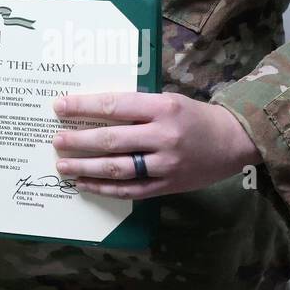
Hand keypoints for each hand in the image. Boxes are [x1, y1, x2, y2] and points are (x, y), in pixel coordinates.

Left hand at [51, 92, 260, 198]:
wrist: (233, 141)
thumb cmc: (193, 116)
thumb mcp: (166, 100)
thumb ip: (136, 107)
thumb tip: (92, 110)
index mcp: (162, 107)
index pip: (114, 106)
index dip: (83, 107)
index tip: (59, 106)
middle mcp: (163, 136)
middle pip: (112, 140)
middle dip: (79, 141)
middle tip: (56, 140)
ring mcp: (166, 164)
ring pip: (118, 168)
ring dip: (86, 168)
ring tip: (63, 165)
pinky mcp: (169, 185)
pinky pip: (131, 190)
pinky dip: (106, 188)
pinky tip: (85, 184)